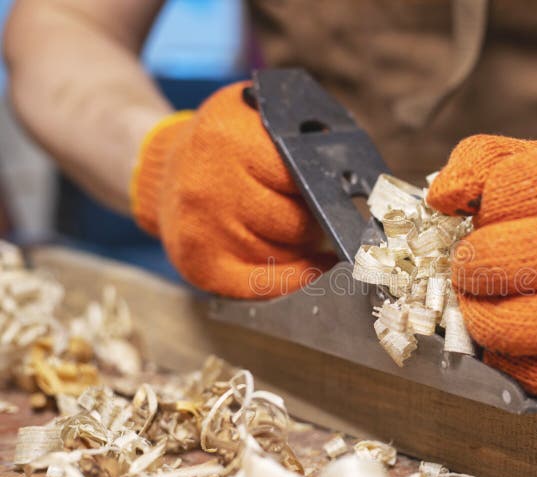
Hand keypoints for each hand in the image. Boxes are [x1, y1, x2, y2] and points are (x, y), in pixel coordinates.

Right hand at [130, 82, 335, 297]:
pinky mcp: (200, 267)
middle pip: (298, 223)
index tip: (345, 193)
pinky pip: (265, 285)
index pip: (305, 175)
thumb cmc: (226, 145)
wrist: (166, 171)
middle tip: (322, 213)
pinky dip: (294, 278)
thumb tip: (353, 168)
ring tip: (301, 229)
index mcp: (228, 139)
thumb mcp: (258, 115)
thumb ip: (303, 131)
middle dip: (319, 221)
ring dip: (304, 247)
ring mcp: (203, 231)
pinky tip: (311, 265)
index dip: (329, 187)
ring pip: (287, 254)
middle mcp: (209, 187)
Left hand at [427, 135, 536, 402]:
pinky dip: (509, 357)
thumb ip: (485, 161)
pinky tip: (529, 337)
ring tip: (498, 304)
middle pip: (487, 261)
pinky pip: (523, 373)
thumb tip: (438, 197)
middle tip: (483, 270)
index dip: (484, 213)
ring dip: (480, 316)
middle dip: (470, 267)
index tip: (500, 222)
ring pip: (496, 325)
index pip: (495, 193)